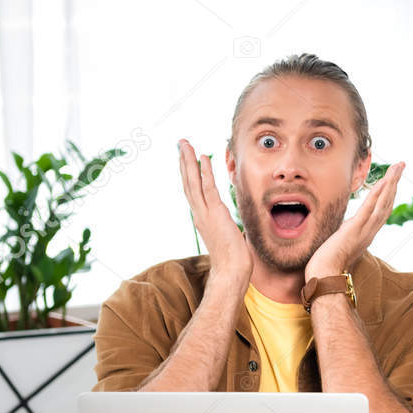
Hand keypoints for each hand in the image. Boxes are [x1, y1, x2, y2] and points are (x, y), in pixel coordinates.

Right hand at [178, 139, 249, 279]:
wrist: (231, 270)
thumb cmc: (232, 256)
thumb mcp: (225, 233)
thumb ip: (223, 222)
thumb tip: (227, 220)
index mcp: (201, 216)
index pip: (192, 189)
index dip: (188, 172)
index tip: (186, 157)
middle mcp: (199, 212)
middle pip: (187, 181)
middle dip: (184, 161)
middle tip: (181, 142)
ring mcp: (205, 212)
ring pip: (193, 181)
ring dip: (189, 161)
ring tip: (186, 144)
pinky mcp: (215, 213)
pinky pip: (208, 188)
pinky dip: (204, 172)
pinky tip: (204, 158)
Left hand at [305, 161, 405, 280]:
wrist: (325, 278)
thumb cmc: (327, 265)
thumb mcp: (338, 244)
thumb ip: (344, 235)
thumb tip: (341, 231)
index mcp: (365, 233)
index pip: (381, 209)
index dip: (388, 193)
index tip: (392, 179)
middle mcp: (369, 231)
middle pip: (387, 202)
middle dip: (395, 182)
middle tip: (401, 165)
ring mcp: (364, 230)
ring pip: (383, 203)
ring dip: (391, 183)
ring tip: (398, 167)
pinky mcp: (355, 229)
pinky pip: (370, 209)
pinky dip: (378, 194)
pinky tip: (384, 182)